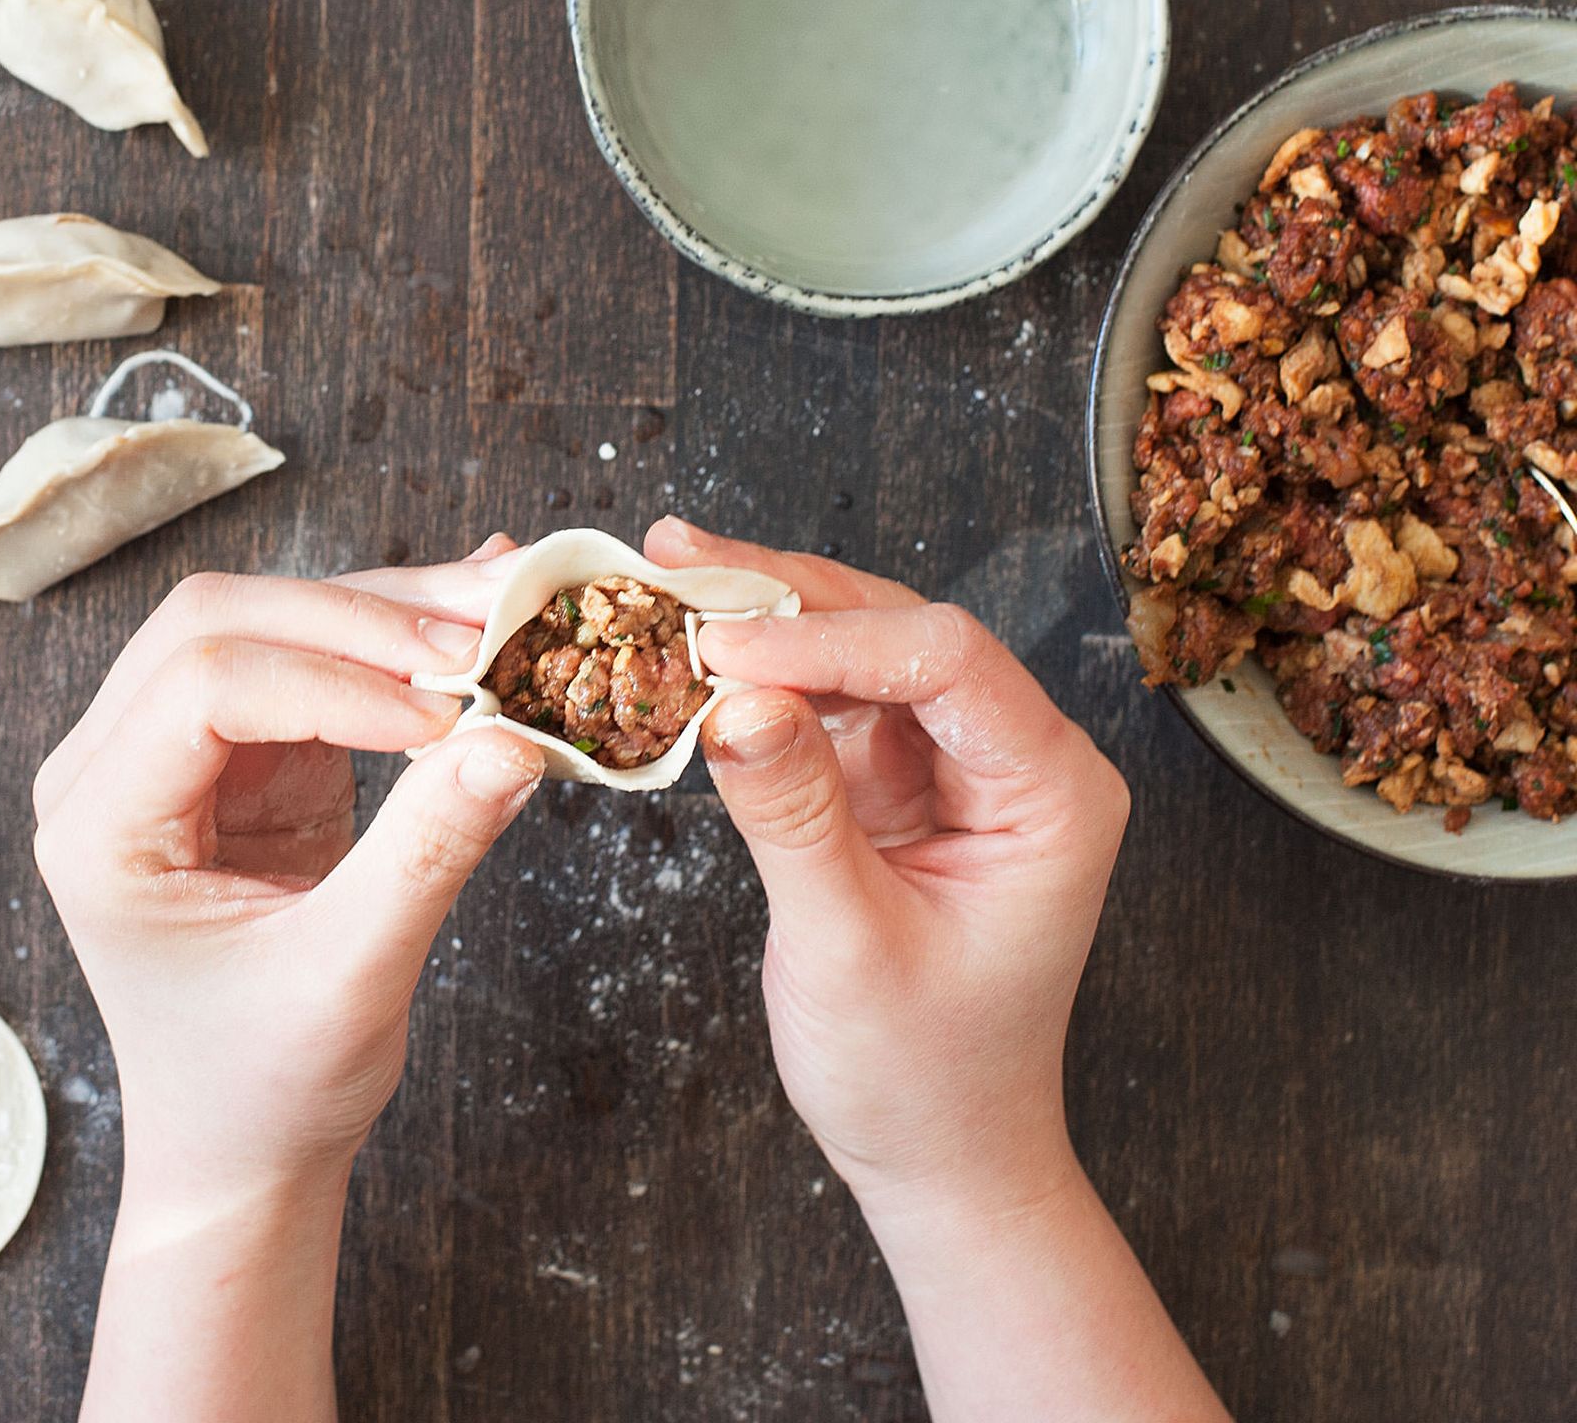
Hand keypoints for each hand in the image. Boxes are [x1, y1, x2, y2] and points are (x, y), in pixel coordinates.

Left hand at [33, 536, 545, 1204]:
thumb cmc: (266, 1084)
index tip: (450, 713)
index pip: (204, 688)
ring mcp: (176, 753)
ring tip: (503, 609)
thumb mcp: (351, 978)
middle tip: (486, 634)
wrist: (245, 1142)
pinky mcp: (244, 756)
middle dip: (362, 618)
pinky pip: (319, 663)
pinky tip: (476, 622)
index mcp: (98, 830)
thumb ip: (427, 853)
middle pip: (223, 622)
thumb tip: (514, 739)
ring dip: (389, 614)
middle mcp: (112, 769)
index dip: (335, 682)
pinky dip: (396, 645)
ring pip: (274, 622)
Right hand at [649, 521, 1228, 1422]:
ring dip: (764, 623)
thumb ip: (796, 816)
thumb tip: (734, 698)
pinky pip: (826, 704)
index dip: (828, 640)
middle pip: (902, 633)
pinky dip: (759, 680)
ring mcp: (954, 765)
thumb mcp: (849, 947)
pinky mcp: (896, 784)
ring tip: (666, 589)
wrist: (937, 1149)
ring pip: (859, 653)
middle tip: (675, 566)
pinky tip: (695, 655)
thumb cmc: (922, 1073)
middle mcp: (1015, 758)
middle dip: (786, 600)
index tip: (721, 646)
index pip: (945, 661)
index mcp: (1051, 791)